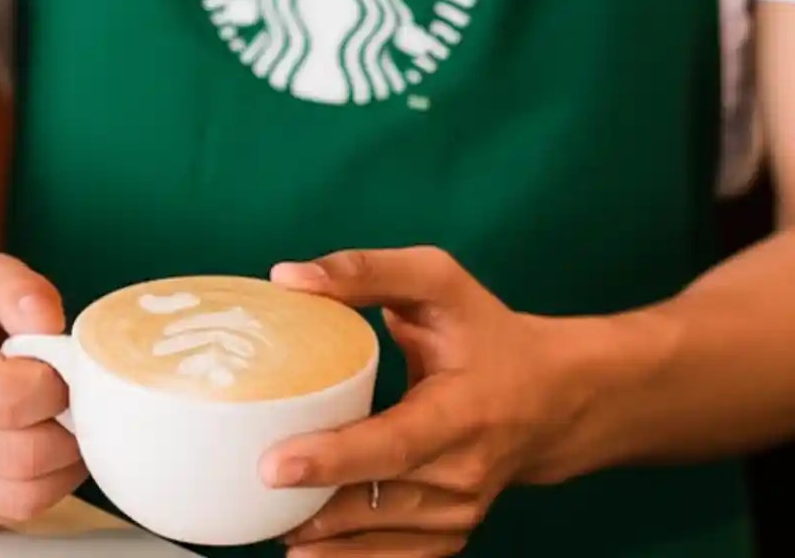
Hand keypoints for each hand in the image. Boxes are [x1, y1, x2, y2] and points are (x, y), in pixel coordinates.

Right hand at [0, 254, 86, 529]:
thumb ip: (21, 291)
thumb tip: (52, 326)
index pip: (6, 395)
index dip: (57, 389)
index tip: (64, 372)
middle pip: (21, 455)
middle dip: (69, 433)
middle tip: (75, 406)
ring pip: (19, 496)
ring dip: (62, 468)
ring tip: (61, 430)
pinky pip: (4, 513)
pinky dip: (34, 487)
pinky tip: (29, 451)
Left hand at [260, 247, 591, 556]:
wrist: (557, 399)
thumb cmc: (489, 336)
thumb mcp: (438, 282)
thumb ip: (366, 272)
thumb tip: (287, 277)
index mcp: (464, 410)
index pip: (394, 443)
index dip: (333, 457)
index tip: (274, 466)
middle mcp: (464, 471)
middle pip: (372, 500)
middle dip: (306, 504)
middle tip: (245, 493)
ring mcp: (459, 512)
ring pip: (372, 536)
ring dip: (313, 533)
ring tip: (259, 514)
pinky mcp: (449, 534)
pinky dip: (341, 556)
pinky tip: (299, 546)